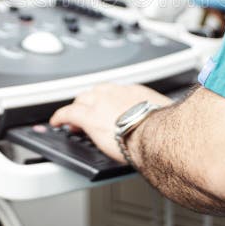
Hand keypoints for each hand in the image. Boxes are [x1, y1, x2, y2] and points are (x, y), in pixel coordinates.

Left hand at [50, 84, 173, 162]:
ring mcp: (101, 104)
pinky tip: (56, 122)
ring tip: (72, 118)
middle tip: (87, 111)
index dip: (108, 99)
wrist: (157, 134)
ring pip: (82, 100)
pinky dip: (60, 116)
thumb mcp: (166, 118)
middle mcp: (116, 93)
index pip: (117, 91)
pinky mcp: (89, 118)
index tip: (107, 105)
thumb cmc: (166, 130)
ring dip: (77, 108)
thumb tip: (168, 126)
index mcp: (136, 93)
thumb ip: (161, 118)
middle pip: (96, 92)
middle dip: (90, 101)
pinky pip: (69, 114)